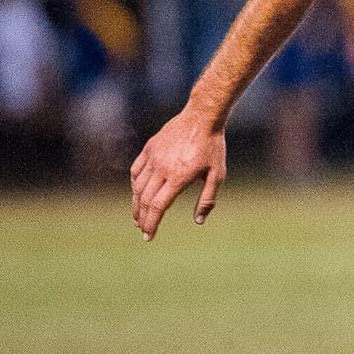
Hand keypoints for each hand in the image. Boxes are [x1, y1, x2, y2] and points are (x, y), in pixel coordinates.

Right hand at [129, 108, 227, 240]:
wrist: (202, 117)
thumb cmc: (213, 147)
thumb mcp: (217, 175)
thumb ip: (207, 199)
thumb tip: (199, 220)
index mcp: (178, 177)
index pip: (158, 206)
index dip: (152, 223)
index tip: (149, 236)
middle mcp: (162, 168)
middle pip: (145, 199)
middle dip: (142, 218)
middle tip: (142, 230)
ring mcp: (153, 157)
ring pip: (138, 186)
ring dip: (136, 204)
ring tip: (138, 217)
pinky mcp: (149, 148)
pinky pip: (136, 170)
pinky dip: (135, 184)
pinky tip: (137, 193)